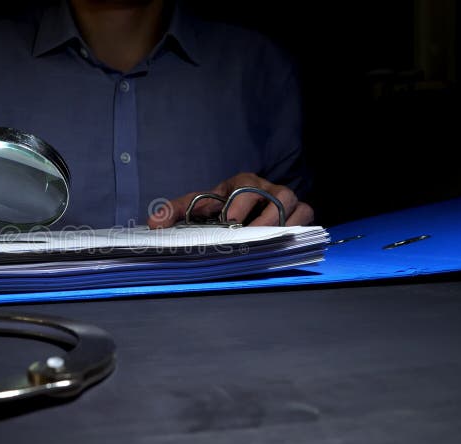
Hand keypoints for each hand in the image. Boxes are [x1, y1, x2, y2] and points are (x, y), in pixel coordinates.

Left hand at [147, 172, 313, 227]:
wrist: (241, 210)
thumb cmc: (220, 206)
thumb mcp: (197, 206)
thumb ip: (175, 211)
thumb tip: (154, 223)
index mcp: (241, 183)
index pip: (244, 187)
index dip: (239, 203)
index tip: (228, 220)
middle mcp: (267, 189)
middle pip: (278, 195)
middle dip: (264, 216)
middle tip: (248, 235)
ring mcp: (285, 201)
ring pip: (296, 206)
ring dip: (282, 224)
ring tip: (266, 241)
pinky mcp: (298, 214)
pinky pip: (306, 218)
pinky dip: (298, 228)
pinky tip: (282, 243)